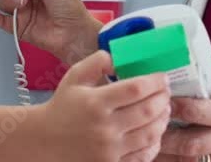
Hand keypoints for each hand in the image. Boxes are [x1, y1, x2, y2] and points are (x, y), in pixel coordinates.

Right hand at [42, 51, 171, 161]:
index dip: (155, 81)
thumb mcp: (74, 77)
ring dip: (163, 119)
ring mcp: (109, 150)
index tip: (162, 77)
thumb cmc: (62, 107)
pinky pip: (143, 155)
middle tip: (165, 92)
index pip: (136, 89)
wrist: (44, 142)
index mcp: (96, 102)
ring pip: (150, 134)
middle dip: (163, 99)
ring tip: (164, 109)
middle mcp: (104, 127)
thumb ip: (96, 62)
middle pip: (148, 111)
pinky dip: (154, 143)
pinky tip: (154, 131)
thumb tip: (118, 58)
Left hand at [156, 62, 210, 160]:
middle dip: (166, 140)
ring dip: (170, 158)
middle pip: (194, 143)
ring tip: (148, 149)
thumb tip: (174, 64)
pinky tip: (166, 160)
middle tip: (143, 132)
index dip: (174, 108)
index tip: (156, 103)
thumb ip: (206, 73)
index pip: (199, 111)